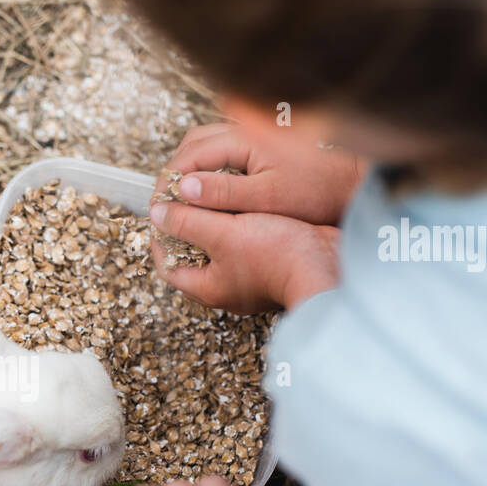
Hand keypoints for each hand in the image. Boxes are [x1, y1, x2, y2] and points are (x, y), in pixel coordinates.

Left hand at [149, 202, 340, 313]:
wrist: (329, 265)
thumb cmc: (278, 256)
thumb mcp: (224, 233)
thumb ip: (188, 222)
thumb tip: (157, 213)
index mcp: (208, 288)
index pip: (167, 266)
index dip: (159, 238)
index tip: (160, 211)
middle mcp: (226, 288)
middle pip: (191, 257)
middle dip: (185, 228)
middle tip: (182, 201)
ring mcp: (248, 279)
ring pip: (218, 249)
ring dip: (211, 224)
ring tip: (208, 197)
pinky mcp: (269, 265)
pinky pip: (242, 244)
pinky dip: (235, 225)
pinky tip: (239, 204)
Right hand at [157, 123, 366, 225]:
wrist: (357, 181)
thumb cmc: (320, 191)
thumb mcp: (267, 198)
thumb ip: (222, 192)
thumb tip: (182, 188)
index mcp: (243, 138)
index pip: (187, 156)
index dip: (167, 182)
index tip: (157, 208)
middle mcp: (245, 127)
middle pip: (192, 144)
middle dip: (173, 173)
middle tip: (165, 205)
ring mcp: (253, 131)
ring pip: (205, 144)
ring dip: (189, 168)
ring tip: (181, 199)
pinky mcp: (261, 141)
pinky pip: (222, 147)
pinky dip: (207, 165)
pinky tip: (207, 188)